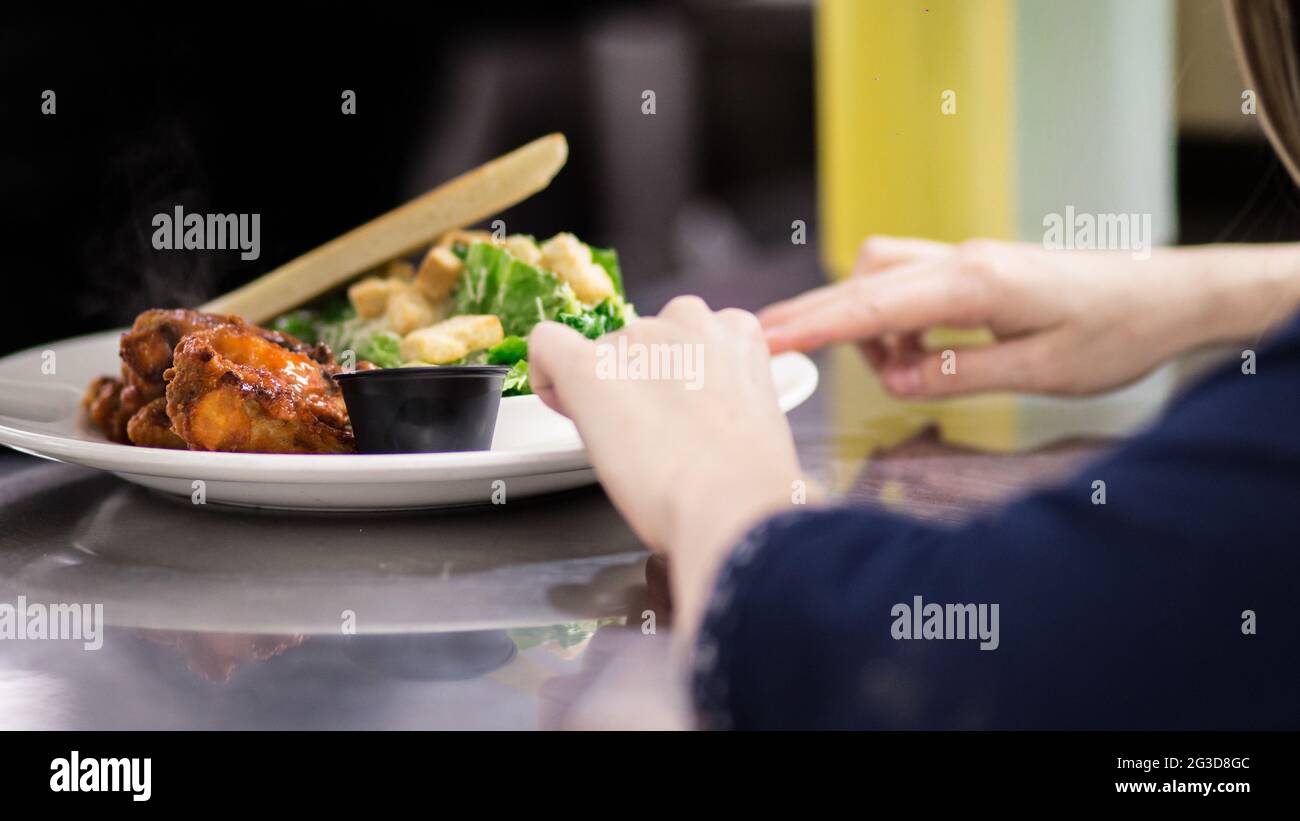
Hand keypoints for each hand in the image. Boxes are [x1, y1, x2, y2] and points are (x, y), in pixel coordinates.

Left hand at [529, 297, 805, 635]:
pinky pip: (548, 345)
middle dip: (636, 380)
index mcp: (734, 329)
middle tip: (648, 433)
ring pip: (601, 352)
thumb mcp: (755, 414)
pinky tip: (562, 404)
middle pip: (640, 343)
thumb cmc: (747, 480)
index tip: (667, 405)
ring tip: (625, 441)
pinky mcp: (588, 365)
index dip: (668, 371)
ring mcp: (636, 338)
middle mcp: (686, 317)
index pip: (686, 333)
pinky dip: (547, 375)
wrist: (730, 504)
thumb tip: (690, 405)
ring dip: (604, 386)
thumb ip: (720, 390)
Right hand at [759, 237, 1299, 397]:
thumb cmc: (1116, 333)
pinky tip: (925, 356)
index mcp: (975, 284)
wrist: (1168, 296)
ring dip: (869, 322)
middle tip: (772, 345)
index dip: (815, 325)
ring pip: (883, 275)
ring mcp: (968, 260)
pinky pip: (912, 284)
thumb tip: (896, 377)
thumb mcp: (1041, 372)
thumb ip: (958, 374)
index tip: (765, 339)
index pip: (874, 306)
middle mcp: (962, 261)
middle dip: (818, 314)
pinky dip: (898, 319)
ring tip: (901, 372)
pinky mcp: (976, 270)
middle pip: (864, 278)